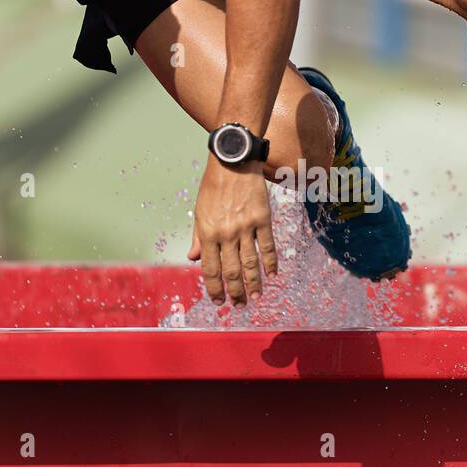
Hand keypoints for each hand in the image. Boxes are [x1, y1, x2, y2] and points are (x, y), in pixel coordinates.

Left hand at [188, 158, 277, 306]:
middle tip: (239, 305)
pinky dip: (271, 262)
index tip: (218, 300)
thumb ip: (199, 237)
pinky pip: (268, 246)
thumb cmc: (213, 185)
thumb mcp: (200, 211)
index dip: (214, 288)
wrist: (232, 160)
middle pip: (231, 270)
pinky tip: (272, 275)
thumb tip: (193, 259)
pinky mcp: (262, 218)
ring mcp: (246, 227)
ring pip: (250, 263)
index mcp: (208, 232)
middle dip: (235, 291)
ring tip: (256, 297)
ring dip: (253, 283)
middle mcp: (226, 233)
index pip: (211, 269)